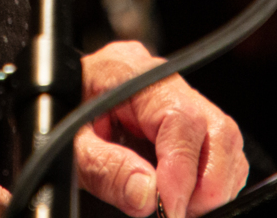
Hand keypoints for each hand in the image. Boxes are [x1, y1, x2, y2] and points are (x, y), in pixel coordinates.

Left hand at [73, 42, 246, 216]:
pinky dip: (208, 179)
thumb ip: (105, 170)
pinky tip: (181, 194)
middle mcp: (161, 78)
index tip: (171, 208)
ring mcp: (177, 95)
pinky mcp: (185, 117)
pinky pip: (217, 148)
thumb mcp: (68, 147)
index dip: (181, 170)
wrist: (51, 103)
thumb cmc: (57, 116)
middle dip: (207, 183)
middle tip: (176, 211)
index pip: (180, 119)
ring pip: (225, 140)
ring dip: (211, 184)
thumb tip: (148, 195)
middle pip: (217, 129)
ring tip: (177, 205)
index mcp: (129, 72)